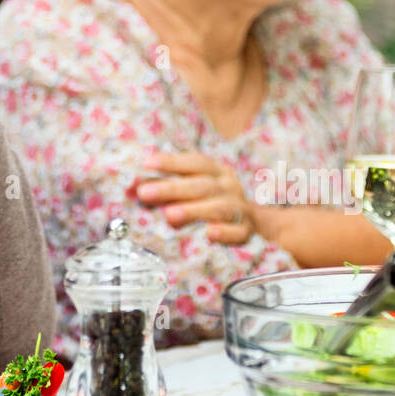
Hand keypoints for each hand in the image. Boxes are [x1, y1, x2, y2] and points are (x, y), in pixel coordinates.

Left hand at [132, 150, 258, 245]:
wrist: (256, 224)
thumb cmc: (213, 203)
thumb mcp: (198, 188)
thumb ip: (173, 187)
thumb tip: (139, 188)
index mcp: (217, 171)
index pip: (195, 162)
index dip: (171, 162)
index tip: (146, 163)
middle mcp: (229, 186)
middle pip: (201, 186)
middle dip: (172, 189)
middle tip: (145, 193)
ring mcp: (241, 209)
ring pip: (219, 208)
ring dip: (193, 211)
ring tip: (169, 215)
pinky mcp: (247, 231)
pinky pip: (238, 232)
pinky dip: (224, 233)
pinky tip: (209, 233)